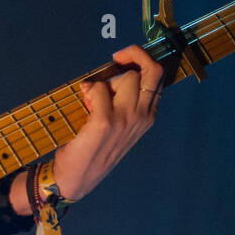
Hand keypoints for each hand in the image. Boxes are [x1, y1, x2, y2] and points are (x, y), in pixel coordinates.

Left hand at [50, 44, 163, 201]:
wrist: (77, 178)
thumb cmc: (94, 148)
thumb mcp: (119, 125)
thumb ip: (121, 99)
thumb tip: (110, 72)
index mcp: (148, 116)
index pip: (157, 76)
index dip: (141, 58)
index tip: (122, 56)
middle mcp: (142, 117)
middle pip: (149, 69)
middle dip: (124, 64)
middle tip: (106, 76)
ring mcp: (126, 119)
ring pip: (126, 76)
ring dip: (106, 80)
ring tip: (91, 98)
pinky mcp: (105, 123)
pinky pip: (98, 88)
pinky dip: (88, 90)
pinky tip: (84, 104)